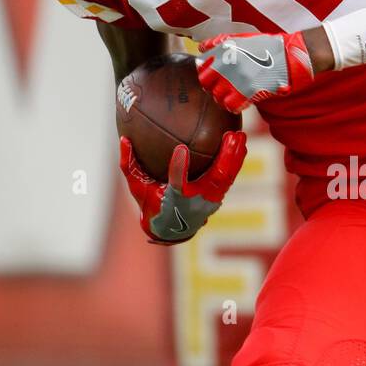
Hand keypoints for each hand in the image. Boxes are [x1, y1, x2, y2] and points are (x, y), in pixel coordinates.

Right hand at [119, 131, 246, 243]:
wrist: (168, 229)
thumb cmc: (151, 203)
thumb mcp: (136, 186)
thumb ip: (129, 164)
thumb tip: (124, 140)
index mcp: (174, 199)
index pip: (177, 183)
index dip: (179, 167)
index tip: (181, 149)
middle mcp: (195, 202)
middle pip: (214, 180)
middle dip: (224, 158)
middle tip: (231, 136)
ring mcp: (208, 201)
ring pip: (227, 178)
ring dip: (234, 157)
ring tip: (240, 136)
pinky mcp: (216, 198)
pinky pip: (229, 178)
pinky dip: (235, 162)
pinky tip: (241, 146)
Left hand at [197, 31, 314, 112]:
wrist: (291, 56)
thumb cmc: (270, 47)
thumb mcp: (244, 38)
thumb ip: (221, 41)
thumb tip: (202, 46)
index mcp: (224, 48)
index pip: (202, 65)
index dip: (206, 73)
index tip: (213, 77)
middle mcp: (227, 62)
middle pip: (205, 82)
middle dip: (211, 86)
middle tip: (220, 88)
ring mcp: (236, 77)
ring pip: (216, 95)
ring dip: (222, 98)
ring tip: (230, 97)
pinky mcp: (247, 91)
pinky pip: (231, 105)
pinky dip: (233, 106)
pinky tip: (239, 103)